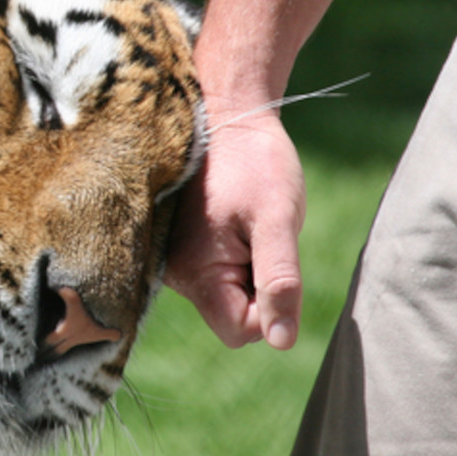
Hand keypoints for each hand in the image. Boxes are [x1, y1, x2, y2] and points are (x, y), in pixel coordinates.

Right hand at [164, 105, 305, 348]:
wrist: (228, 113)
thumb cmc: (255, 163)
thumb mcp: (279, 220)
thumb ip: (279, 281)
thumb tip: (282, 342)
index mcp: (195, 273)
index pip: (241, 331)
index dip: (271, 309)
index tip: (274, 259)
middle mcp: (174, 274)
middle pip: (232, 317)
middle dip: (258, 286)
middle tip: (260, 234)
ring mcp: (174, 262)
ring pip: (227, 296)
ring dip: (248, 268)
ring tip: (247, 222)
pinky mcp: (179, 249)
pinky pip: (217, 275)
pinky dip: (236, 255)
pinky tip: (236, 221)